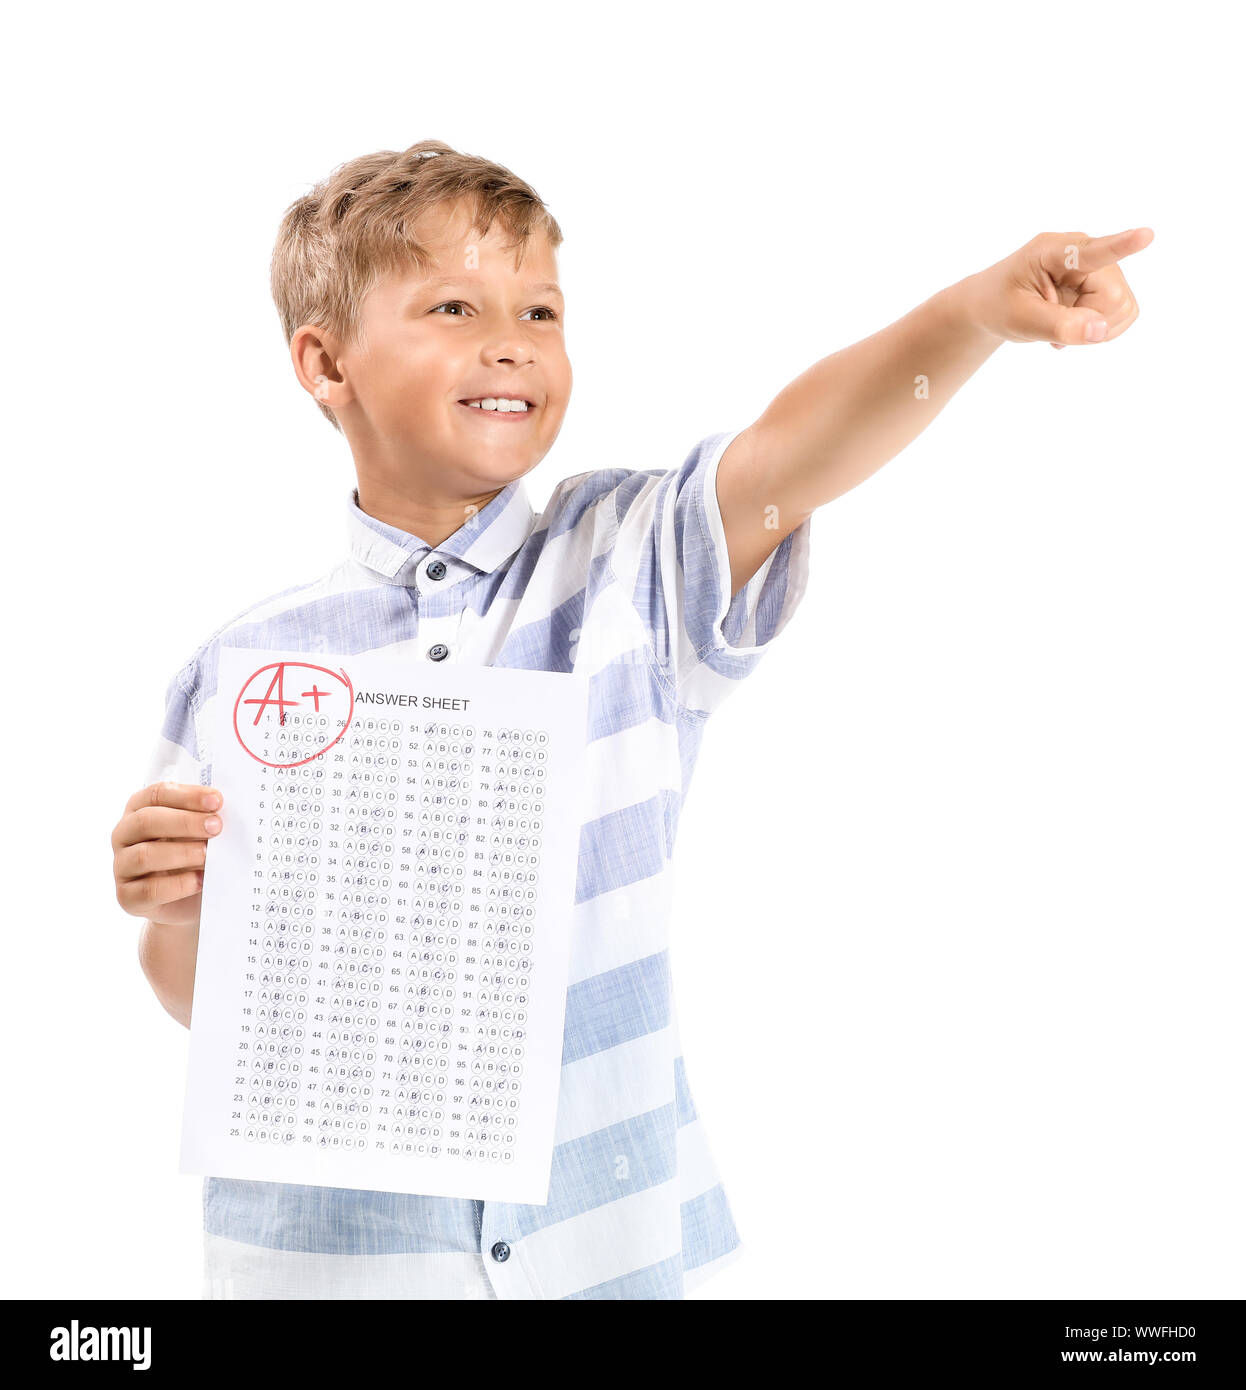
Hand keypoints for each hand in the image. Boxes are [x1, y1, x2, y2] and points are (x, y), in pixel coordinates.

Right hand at [113, 781, 223, 927]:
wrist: (192, 899)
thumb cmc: (195, 855)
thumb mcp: (201, 833)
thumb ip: (205, 819)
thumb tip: (221, 811)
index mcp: (139, 810)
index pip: (157, 794)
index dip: (187, 796)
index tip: (217, 801)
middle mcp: (124, 835)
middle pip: (146, 821)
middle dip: (185, 822)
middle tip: (216, 827)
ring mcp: (122, 866)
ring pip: (144, 855)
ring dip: (182, 853)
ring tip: (208, 855)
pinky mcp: (128, 897)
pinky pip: (149, 890)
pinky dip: (178, 885)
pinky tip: (201, 881)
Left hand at [963, 228, 1152, 349]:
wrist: (993, 304)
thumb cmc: (1000, 305)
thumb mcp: (1020, 319)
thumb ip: (1058, 325)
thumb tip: (1100, 330)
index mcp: (1053, 251)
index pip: (1092, 251)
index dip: (1122, 245)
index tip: (1147, 235)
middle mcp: (1084, 251)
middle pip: (1114, 297)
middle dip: (1088, 320)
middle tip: (1053, 323)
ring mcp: (1099, 266)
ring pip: (1122, 308)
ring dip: (1093, 326)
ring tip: (1061, 322)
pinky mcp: (1106, 283)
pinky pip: (1123, 314)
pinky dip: (1099, 329)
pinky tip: (1073, 323)